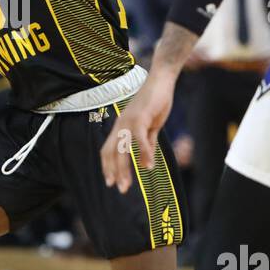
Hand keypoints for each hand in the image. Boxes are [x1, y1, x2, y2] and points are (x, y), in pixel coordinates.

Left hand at [100, 72, 174, 193]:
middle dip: (114, 172)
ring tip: (127, 185)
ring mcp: (129, 120)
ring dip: (124, 169)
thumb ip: (147, 144)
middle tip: (119, 189)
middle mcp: (121, 124)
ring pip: (121, 149)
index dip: (108, 166)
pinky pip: (140, 139)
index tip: (110, 182)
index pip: (108, 149)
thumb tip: (145, 163)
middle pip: (111, 152)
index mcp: (121, 127)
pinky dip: (144, 153)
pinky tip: (149, 166)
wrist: (161, 80)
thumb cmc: (156, 102)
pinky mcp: (140, 117)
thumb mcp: (151, 127)